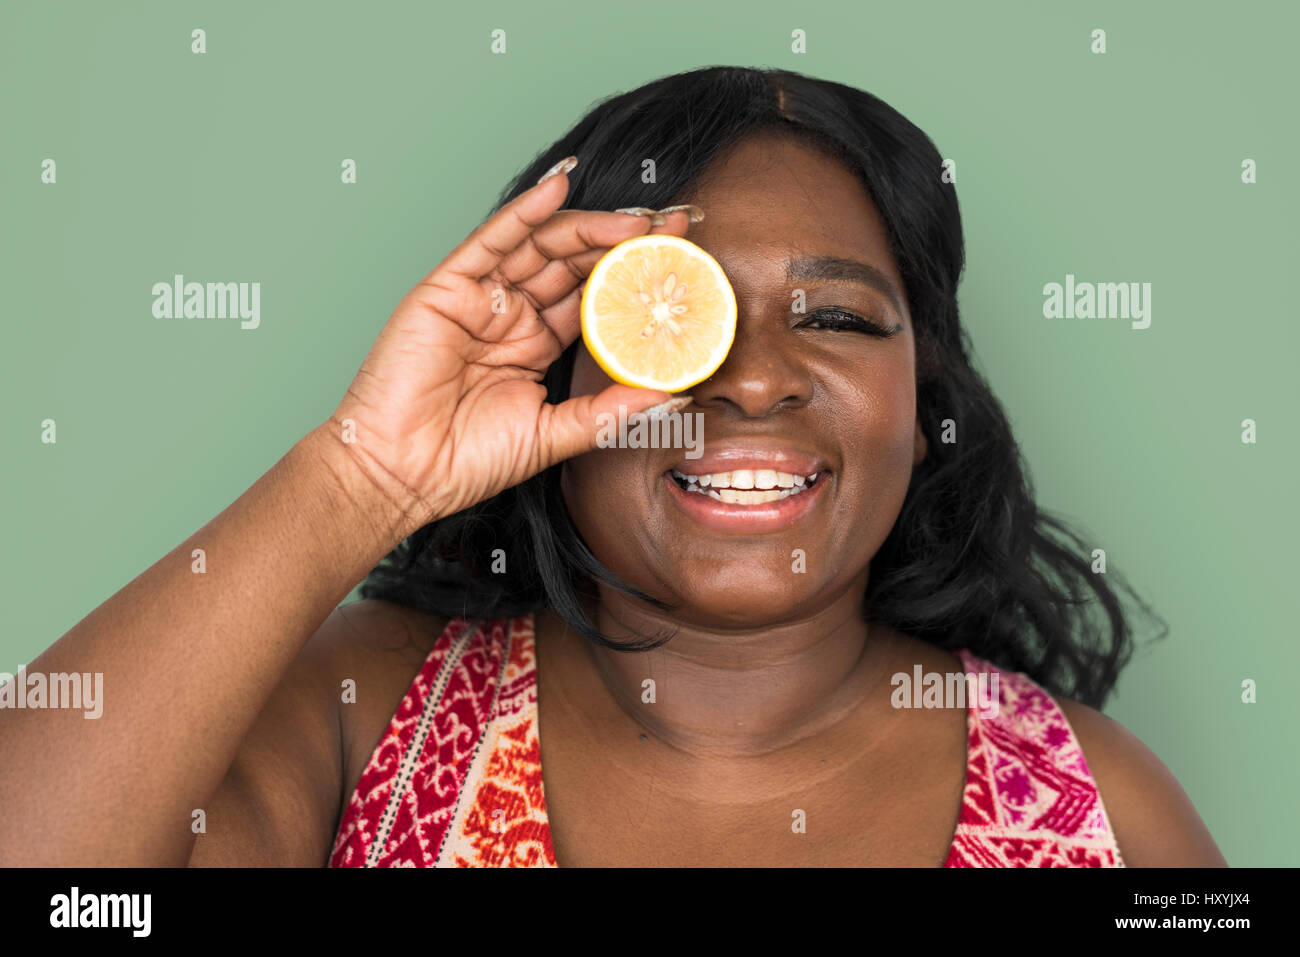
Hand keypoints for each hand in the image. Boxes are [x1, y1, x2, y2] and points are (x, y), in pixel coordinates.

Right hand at [326, 156, 694, 528]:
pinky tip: (560, 187)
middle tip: (674, 228)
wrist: (399, 475)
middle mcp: (511, 315)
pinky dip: (525, 211)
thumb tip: (675, 393)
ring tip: (639, 218)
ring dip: (591, 226)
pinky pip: (491, 240)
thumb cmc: (463, 461)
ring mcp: (480, 299)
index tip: (683, 263)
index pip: (596, 298)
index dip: (637, 278)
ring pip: (542, 246)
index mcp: (537, 344)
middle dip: (625, 243)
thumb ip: (609, 412)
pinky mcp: (446, 289)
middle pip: (575, 264)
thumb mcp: (553, 436)